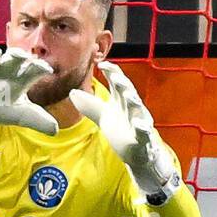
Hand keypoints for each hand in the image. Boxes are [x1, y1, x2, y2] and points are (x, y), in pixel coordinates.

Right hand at [0, 45, 58, 150]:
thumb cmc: (5, 109)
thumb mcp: (22, 116)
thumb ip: (38, 121)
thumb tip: (55, 131)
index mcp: (22, 77)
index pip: (33, 69)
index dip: (39, 67)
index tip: (47, 70)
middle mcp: (7, 70)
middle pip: (13, 58)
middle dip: (17, 54)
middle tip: (19, 55)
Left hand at [69, 60, 181, 203]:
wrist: (136, 153)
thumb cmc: (121, 130)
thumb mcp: (103, 116)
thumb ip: (90, 105)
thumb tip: (72, 92)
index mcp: (122, 100)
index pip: (117, 82)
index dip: (111, 72)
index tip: (101, 63)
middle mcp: (132, 108)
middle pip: (128, 92)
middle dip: (122, 83)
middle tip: (114, 75)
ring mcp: (139, 121)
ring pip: (138, 109)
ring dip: (134, 101)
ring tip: (128, 94)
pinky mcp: (143, 138)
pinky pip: (144, 132)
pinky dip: (142, 128)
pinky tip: (139, 124)